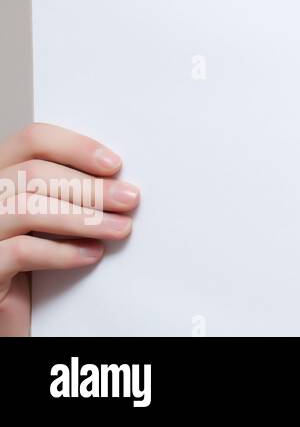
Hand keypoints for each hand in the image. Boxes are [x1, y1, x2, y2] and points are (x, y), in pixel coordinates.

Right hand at [0, 123, 138, 335]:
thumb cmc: (33, 262)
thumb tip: (118, 178)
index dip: (75, 147)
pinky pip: (19, 250)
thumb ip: (67, 192)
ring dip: (83, 217)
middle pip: (32, 172)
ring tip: (120, 229)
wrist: (11, 317)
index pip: (31, 140)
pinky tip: (92, 254)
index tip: (114, 165)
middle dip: (90, 186)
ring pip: (27, 208)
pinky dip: (63, 251)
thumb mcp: (49, 219)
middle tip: (129, 199)